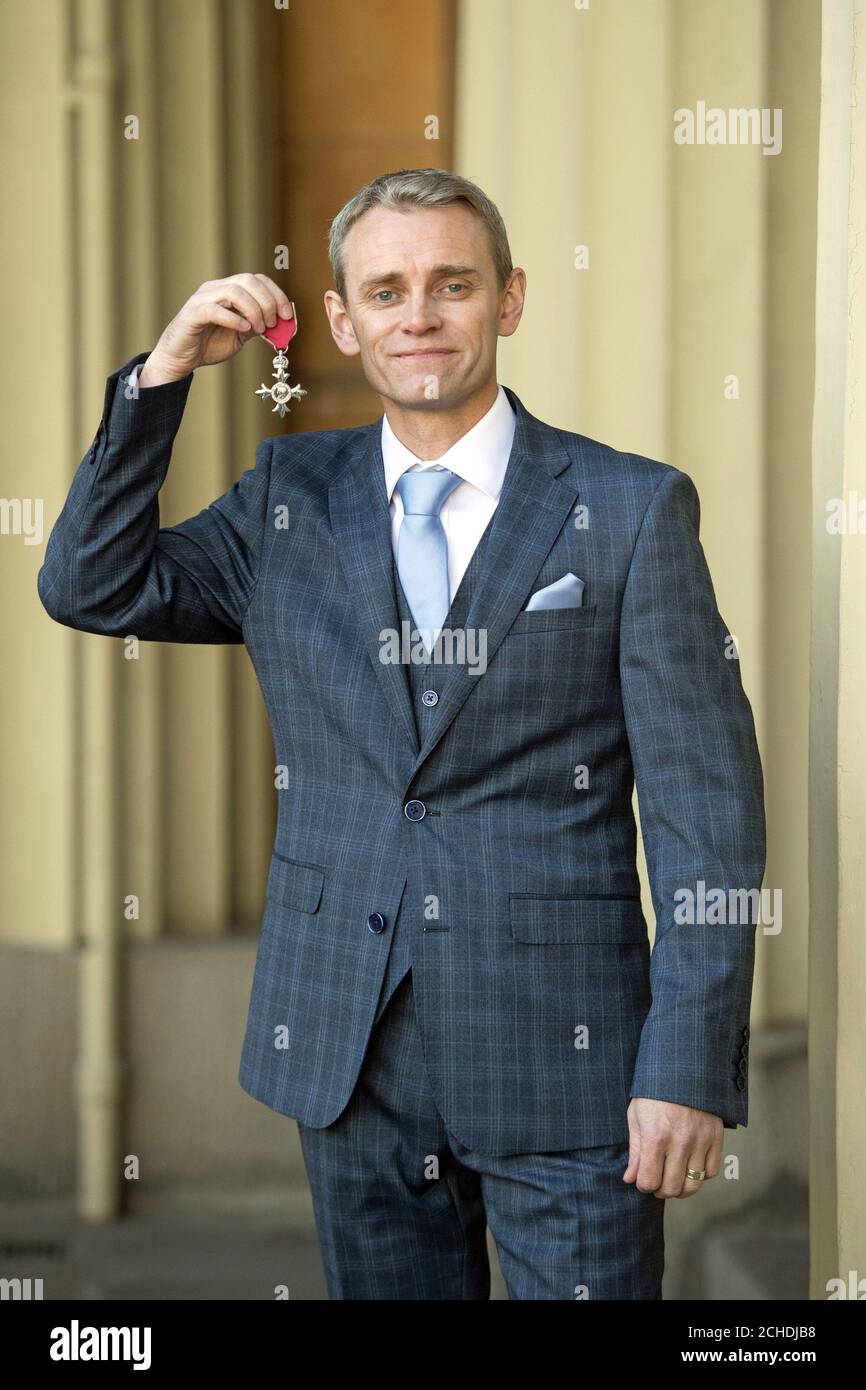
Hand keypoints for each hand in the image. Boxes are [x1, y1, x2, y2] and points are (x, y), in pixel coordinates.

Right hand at [138, 273, 293, 385]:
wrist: (182, 359)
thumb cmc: (209, 344)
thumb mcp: (241, 335)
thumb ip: (258, 325)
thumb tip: (281, 323)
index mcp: (228, 290)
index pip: (257, 279)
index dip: (276, 294)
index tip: (288, 314)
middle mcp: (215, 289)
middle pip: (248, 280)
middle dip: (267, 301)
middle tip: (272, 323)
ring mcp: (203, 299)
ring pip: (234, 291)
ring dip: (253, 310)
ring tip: (258, 328)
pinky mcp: (193, 313)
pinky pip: (215, 309)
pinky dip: (233, 318)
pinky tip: (243, 329)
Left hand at [623, 1097, 722, 1197]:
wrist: (682, 1069)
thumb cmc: (654, 1093)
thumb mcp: (636, 1116)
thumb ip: (635, 1151)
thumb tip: (631, 1179)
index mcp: (655, 1136)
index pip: (649, 1181)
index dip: (643, 1186)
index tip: (642, 1180)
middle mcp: (679, 1142)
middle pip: (671, 1188)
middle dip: (661, 1190)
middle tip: (657, 1182)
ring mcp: (700, 1140)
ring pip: (693, 1184)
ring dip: (681, 1188)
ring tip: (673, 1179)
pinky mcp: (715, 1137)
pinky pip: (711, 1171)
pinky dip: (701, 1175)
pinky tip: (690, 1165)